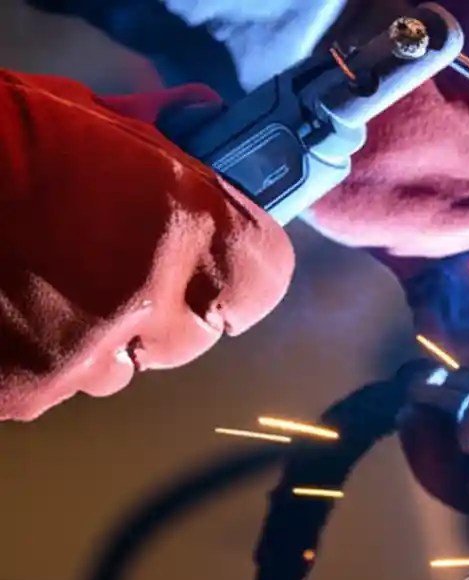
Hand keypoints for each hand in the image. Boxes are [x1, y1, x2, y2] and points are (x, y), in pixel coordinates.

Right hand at [0, 72, 292, 419]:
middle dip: (166, 299)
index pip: (265, 278)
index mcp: (193, 230)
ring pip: (126, 363)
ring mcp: (90, 362)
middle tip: (109, 258)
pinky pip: (58, 384)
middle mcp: (157, 306)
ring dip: (102, 333)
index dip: (239, 262)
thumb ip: (157, 136)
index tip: (215, 248)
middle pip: (197, 329)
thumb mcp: (85, 116)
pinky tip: (8, 311)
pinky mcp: (28, 395)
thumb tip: (202, 117)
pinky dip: (40, 356)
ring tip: (43, 282)